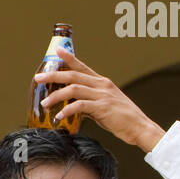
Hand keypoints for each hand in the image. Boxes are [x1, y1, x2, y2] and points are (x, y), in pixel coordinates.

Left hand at [35, 49, 165, 151]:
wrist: (140, 128)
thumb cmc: (123, 119)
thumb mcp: (105, 105)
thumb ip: (90, 102)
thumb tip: (74, 107)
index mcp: (102, 82)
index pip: (83, 66)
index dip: (69, 58)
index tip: (57, 50)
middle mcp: (102, 85)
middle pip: (73, 75)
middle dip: (54, 75)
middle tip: (38, 78)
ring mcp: (102, 95)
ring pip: (74, 89)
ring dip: (56, 95)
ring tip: (44, 103)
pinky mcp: (103, 108)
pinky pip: (80, 106)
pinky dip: (67, 110)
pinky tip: (59, 116)